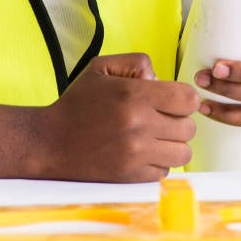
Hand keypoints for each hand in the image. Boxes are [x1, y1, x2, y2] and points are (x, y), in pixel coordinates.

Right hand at [0, 53, 198, 181]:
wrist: (51, 142)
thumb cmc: (77, 103)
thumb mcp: (99, 68)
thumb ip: (135, 63)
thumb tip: (161, 79)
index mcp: (134, 95)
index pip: (187, 99)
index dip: (183, 98)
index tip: (171, 100)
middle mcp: (140, 126)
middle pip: (189, 127)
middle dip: (178, 120)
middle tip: (160, 118)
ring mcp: (138, 154)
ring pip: (183, 153)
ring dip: (173, 144)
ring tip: (155, 137)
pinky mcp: (133, 176)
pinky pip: (165, 171)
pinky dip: (159, 162)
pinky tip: (143, 152)